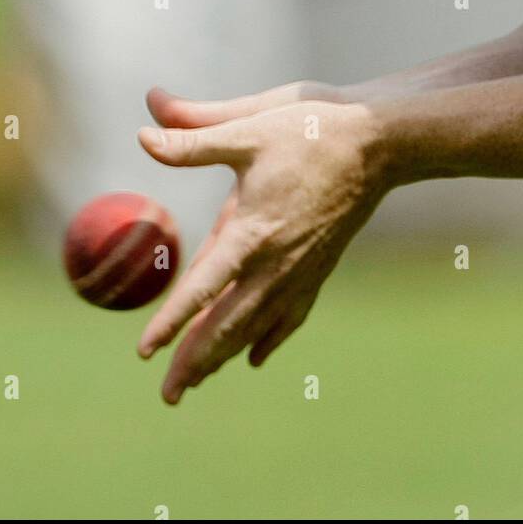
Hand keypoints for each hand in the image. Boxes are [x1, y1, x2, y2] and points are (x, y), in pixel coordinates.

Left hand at [136, 92, 387, 403]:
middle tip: (169, 395)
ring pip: (257, 325)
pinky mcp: (320, 267)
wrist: (380, 141)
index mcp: (252, 230)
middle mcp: (276, 261)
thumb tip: (142, 132)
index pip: (203, 287)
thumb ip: (193, 138)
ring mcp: (301, 269)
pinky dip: (269, 338)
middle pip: (228, 324)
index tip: (146, 351)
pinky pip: (291, 315)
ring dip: (225, 355)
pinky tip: (254, 358)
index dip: (173, 320)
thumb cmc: (311, 129)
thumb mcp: (248, 128)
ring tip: (198, 382)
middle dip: (195, 360)